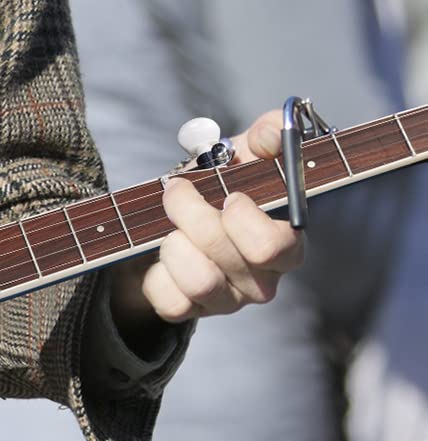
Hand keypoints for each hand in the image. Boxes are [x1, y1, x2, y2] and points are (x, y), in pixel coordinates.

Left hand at [110, 109, 305, 336]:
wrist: (169, 221)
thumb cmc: (214, 189)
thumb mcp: (240, 156)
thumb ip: (266, 137)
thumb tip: (276, 128)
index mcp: (284, 245)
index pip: (277, 247)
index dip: (244, 219)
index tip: (228, 194)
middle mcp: (262, 280)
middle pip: (227, 252)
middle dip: (190, 211)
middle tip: (176, 190)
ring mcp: (228, 301)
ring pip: (200, 281)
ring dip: (174, 243)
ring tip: (170, 228)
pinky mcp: (191, 312)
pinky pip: (171, 301)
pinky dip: (157, 272)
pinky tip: (160, 256)